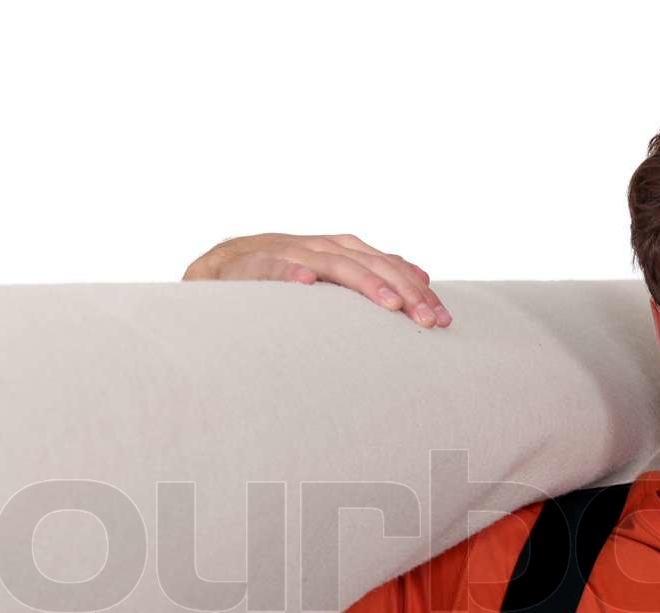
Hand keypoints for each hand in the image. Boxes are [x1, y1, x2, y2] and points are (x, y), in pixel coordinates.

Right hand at [182, 232, 451, 327]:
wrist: (217, 270)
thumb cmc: (281, 280)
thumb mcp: (331, 277)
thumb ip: (372, 273)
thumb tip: (422, 277)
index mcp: (340, 249)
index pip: (388, 264)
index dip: (417, 289)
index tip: (443, 320)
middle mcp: (319, 246)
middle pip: (369, 264)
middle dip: (402, 291)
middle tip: (426, 320)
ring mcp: (286, 253)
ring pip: (332, 264)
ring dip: (363, 282)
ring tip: (390, 305)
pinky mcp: (251, 265)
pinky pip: (272, 268)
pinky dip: (289, 272)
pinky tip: (306, 283)